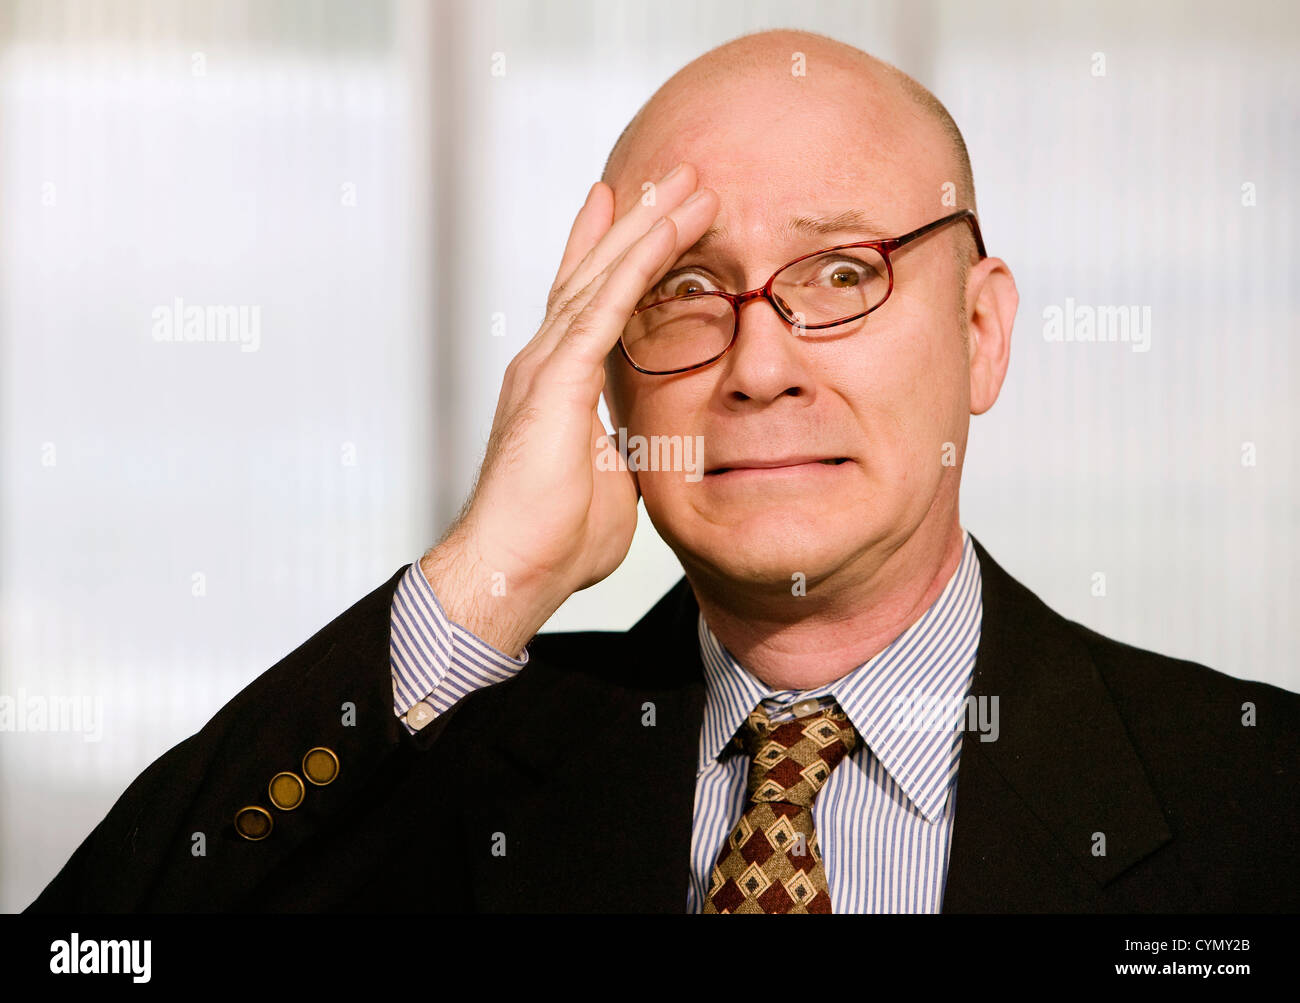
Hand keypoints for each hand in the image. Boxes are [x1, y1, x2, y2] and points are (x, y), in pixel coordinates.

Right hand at [421, 163, 718, 655]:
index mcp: (557, 385)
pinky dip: (634, 264)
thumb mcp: (613, 482)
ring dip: (645, 226)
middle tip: (673, 175)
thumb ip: (628, 449)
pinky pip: (603, 308)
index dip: (610, 254)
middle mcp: (545, 362)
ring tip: (685, 183)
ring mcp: (545, 367)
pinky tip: (661, 228)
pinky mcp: (554, 381)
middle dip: (635, 220)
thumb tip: (651, 447)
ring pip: (601, 276)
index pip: (588, 303)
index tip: (634, 212)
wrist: (513, 570)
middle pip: (594, 272)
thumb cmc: (553, 542)